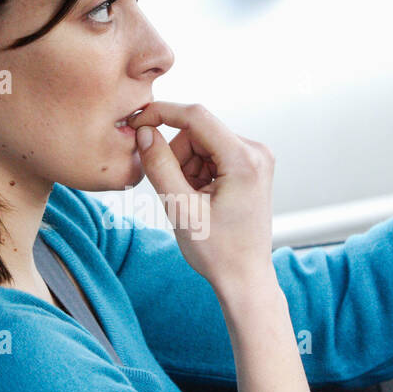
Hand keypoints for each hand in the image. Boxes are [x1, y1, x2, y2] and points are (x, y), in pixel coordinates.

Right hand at [125, 102, 276, 293]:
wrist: (244, 278)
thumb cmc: (217, 252)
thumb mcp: (180, 209)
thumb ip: (159, 166)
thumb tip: (144, 132)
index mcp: (244, 160)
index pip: (196, 116)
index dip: (162, 113)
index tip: (136, 122)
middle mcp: (256, 151)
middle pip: (198, 131)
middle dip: (176, 155)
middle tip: (174, 192)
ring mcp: (256, 158)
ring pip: (202, 143)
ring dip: (186, 166)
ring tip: (191, 201)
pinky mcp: (250, 166)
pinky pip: (212, 154)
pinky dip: (197, 172)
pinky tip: (200, 199)